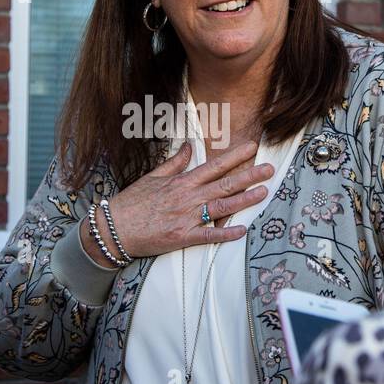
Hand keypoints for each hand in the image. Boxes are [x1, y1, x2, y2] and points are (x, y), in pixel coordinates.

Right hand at [81, 139, 273, 262]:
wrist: (114, 229)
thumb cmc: (132, 202)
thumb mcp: (153, 177)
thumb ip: (175, 163)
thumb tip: (188, 146)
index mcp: (182, 182)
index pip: (214, 165)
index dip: (235, 156)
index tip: (252, 147)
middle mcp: (188, 198)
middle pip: (224, 184)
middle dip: (249, 176)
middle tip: (269, 169)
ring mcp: (187, 218)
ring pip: (221, 206)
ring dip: (244, 199)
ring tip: (263, 192)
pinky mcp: (182, 237)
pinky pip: (208, 235)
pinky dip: (226, 233)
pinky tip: (242, 230)